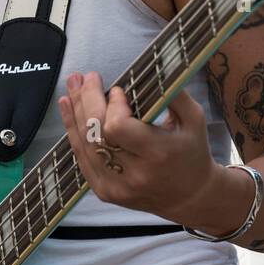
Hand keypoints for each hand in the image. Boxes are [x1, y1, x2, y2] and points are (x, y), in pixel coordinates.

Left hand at [57, 70, 220, 222]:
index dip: (113, 106)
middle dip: (87, 99)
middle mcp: (134, 175)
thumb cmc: (192, 151)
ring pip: (84, 144)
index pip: (118, 127)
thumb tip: (153, 68)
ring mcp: (116, 187)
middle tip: (86, 77)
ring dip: (74, 112)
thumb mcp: (195, 119)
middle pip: (96, 133)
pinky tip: (68, 109)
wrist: (190, 196)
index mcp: (157, 155)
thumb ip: (173, 92)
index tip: (118, 91)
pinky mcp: (105, 192)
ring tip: (72, 86)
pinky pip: (82, 159)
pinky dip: (73, 132)